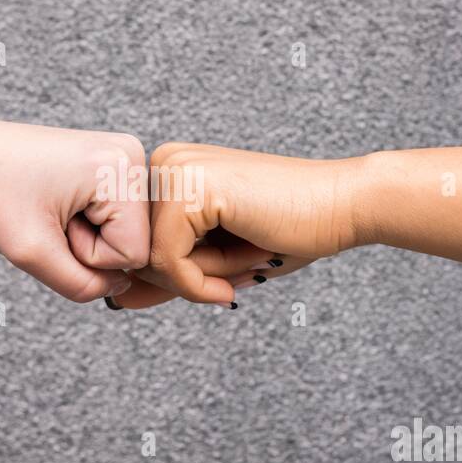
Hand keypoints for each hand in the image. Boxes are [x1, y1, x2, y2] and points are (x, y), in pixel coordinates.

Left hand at [0, 115, 149, 302]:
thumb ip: (82, 287)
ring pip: (125, 234)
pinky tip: (59, 202)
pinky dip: (86, 223)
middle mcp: (132, 154)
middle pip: (134, 242)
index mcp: (122, 166)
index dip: (89, 255)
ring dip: (86, 235)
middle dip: (89, 245)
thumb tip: (121, 287)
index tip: (54, 223)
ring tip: (53, 207)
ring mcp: (124, 157)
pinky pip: (115, 220)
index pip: (133, 253)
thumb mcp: (31, 253)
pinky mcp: (112, 165)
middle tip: (51, 216)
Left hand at [115, 142, 371, 308]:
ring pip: (151, 261)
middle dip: (192, 275)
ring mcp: (174, 170)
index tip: (231, 264)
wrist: (343, 205)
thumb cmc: (288, 231)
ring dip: (204, 276)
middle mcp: (163, 162)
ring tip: (251, 251)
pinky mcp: (189, 188)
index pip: (138, 247)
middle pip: (139, 254)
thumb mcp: (216, 262)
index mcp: (167, 171)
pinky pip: (167, 261)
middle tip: (248, 255)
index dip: (182, 275)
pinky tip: (246, 266)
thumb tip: (118, 301)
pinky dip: (202, 281)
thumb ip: (168, 278)